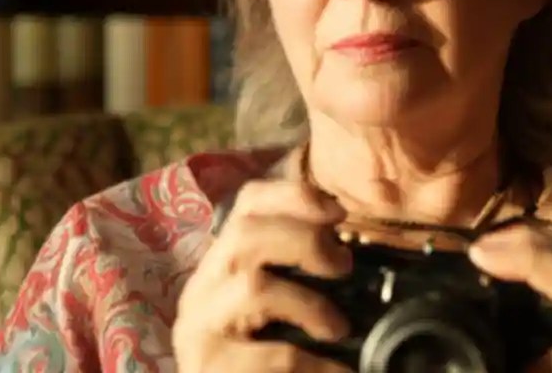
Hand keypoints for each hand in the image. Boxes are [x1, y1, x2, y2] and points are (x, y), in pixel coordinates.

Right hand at [174, 180, 353, 372]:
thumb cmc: (259, 361)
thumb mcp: (276, 311)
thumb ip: (296, 277)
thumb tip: (352, 252)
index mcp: (221, 266)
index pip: (247, 205)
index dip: (293, 196)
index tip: (339, 211)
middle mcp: (201, 290)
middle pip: (245, 233)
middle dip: (304, 239)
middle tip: (342, 266)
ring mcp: (198, 331)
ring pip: (252, 285)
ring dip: (308, 300)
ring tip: (338, 327)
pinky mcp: (207, 368)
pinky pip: (272, 355)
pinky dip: (314, 362)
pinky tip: (339, 372)